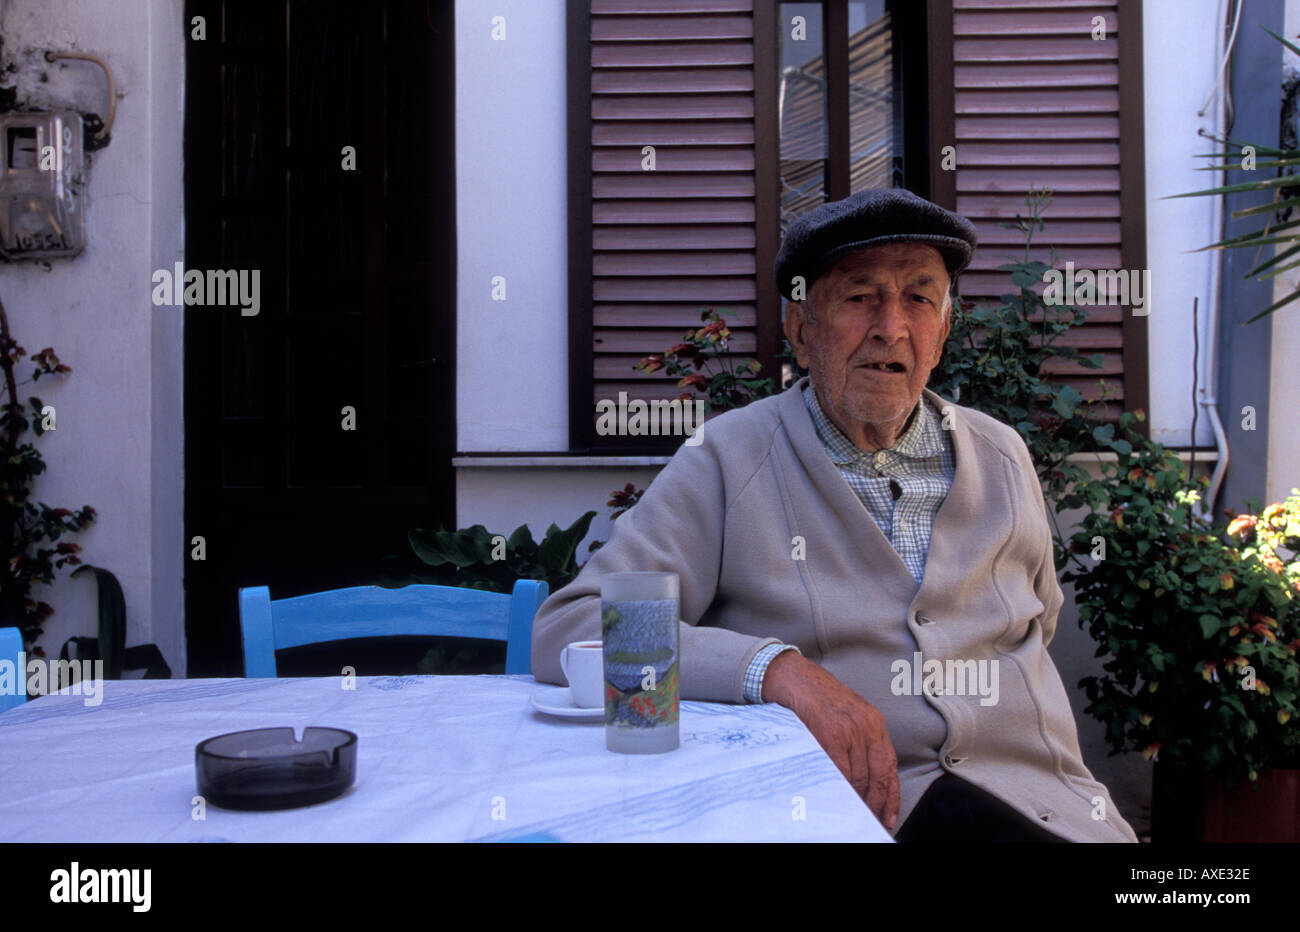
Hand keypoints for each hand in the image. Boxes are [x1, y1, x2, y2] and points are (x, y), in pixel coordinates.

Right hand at [763, 651, 900, 830]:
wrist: (793, 676)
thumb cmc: (816, 698)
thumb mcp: (847, 715)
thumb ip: (859, 740)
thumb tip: (864, 779)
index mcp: (875, 722)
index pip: (890, 766)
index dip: (891, 796)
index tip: (889, 816)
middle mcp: (867, 726)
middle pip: (877, 777)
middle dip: (873, 803)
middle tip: (868, 819)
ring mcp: (850, 730)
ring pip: (858, 777)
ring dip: (855, 799)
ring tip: (849, 812)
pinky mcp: (831, 734)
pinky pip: (840, 771)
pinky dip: (839, 787)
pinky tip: (836, 796)